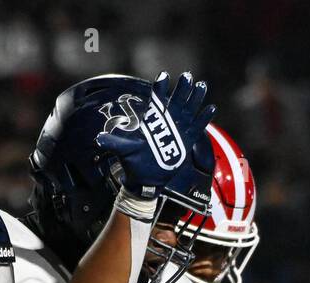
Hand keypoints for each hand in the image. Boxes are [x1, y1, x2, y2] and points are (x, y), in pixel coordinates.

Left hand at [95, 70, 215, 197]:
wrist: (146, 179)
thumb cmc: (135, 162)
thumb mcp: (124, 150)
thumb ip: (114, 143)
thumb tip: (99, 138)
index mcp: (152, 120)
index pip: (157, 100)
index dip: (160, 88)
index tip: (163, 77)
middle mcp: (167, 122)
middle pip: (176, 101)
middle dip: (182, 88)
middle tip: (187, 76)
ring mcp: (178, 130)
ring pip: (189, 110)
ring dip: (195, 98)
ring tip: (201, 85)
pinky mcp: (187, 140)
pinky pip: (197, 127)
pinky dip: (203, 118)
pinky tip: (210, 108)